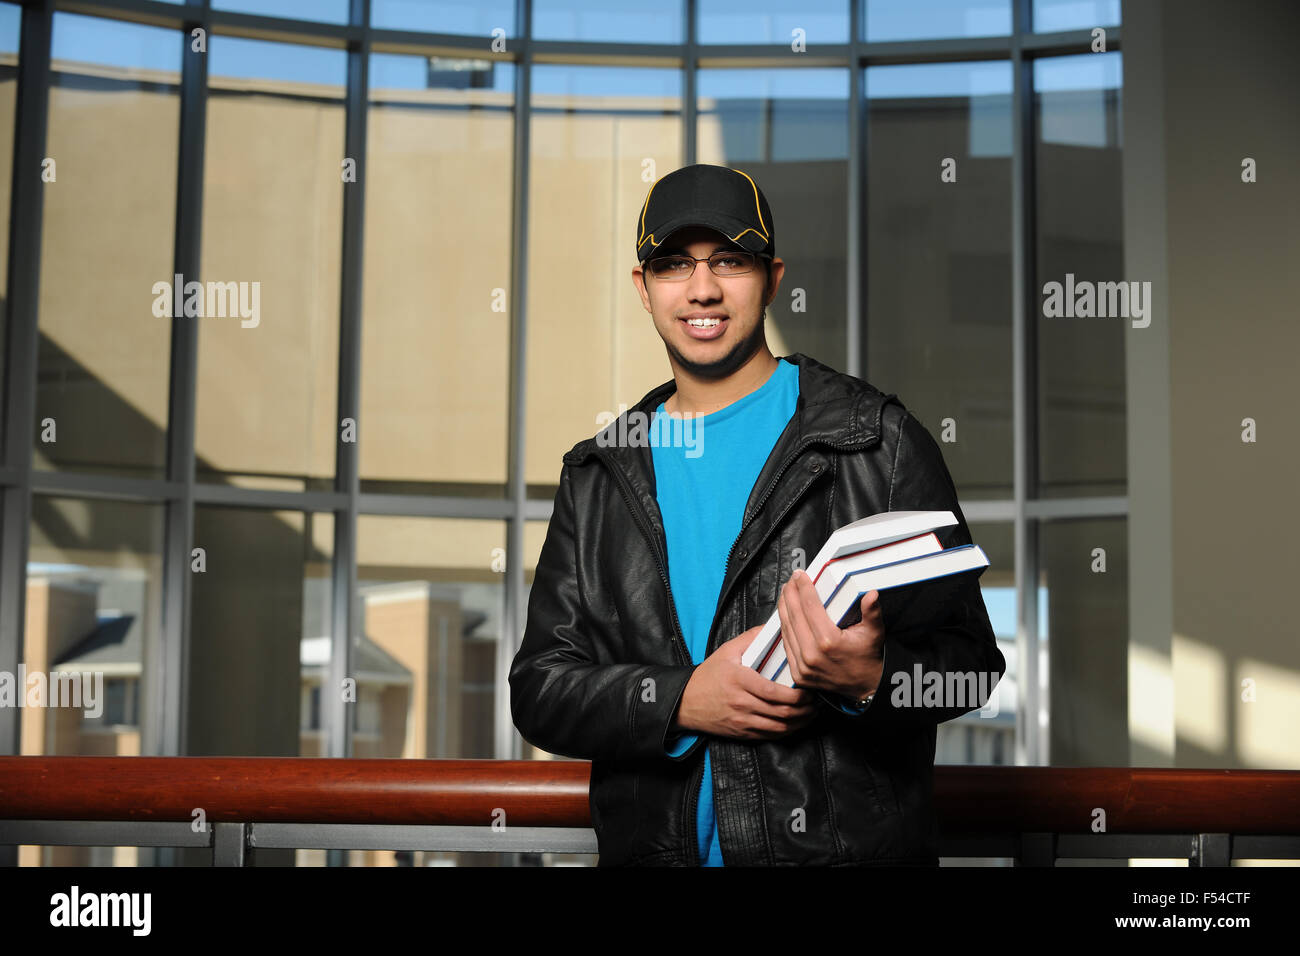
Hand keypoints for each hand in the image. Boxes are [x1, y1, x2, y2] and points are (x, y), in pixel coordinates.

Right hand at [673, 629, 817, 739]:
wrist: (685, 703)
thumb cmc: (708, 675)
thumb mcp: (727, 651)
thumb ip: (752, 638)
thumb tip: (775, 627)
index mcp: (740, 681)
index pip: (774, 692)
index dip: (797, 695)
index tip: (810, 689)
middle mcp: (742, 703)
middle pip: (781, 712)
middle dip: (805, 709)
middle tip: (817, 701)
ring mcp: (742, 721)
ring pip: (779, 727)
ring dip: (800, 722)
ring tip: (812, 713)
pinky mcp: (742, 733)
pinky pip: (771, 736)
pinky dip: (788, 731)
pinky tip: (797, 723)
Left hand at [778, 569, 884, 700]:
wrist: (865, 687)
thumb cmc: (868, 658)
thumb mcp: (874, 633)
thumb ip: (872, 612)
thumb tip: (872, 594)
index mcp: (829, 642)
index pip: (810, 606)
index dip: (803, 588)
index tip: (799, 575)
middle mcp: (812, 655)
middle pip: (794, 615)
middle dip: (790, 594)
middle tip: (790, 581)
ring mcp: (803, 666)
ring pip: (786, 629)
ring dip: (784, 609)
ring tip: (786, 594)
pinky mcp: (797, 674)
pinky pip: (786, 645)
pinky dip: (785, 628)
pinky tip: (786, 616)